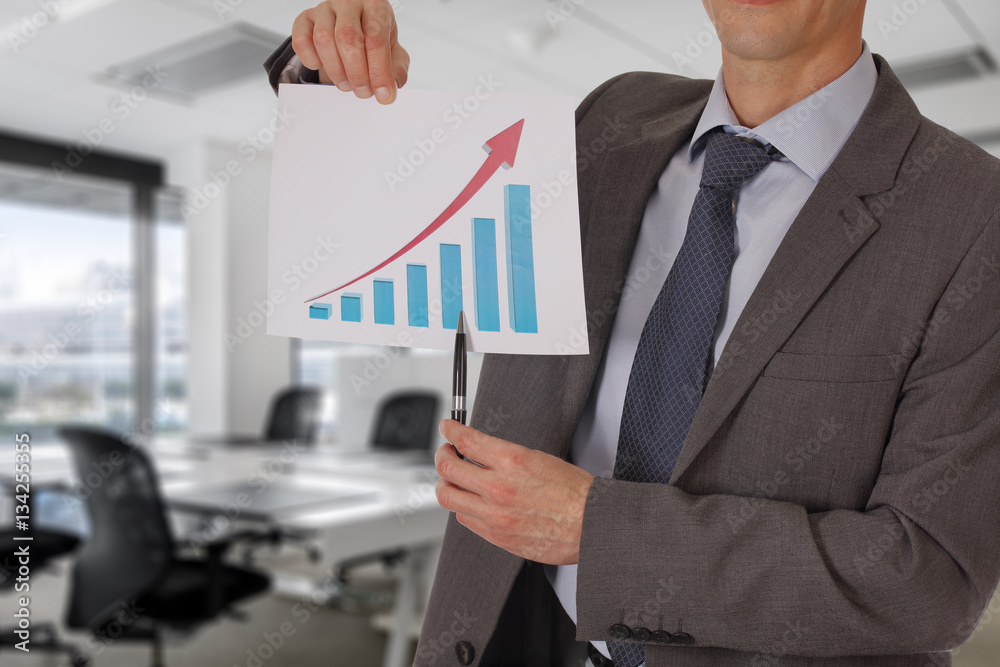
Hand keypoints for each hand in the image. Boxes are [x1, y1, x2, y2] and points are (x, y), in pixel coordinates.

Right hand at [291, 0, 409, 103]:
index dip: (379, 71)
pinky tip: (324, 66)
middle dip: (357, 74)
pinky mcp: (305, 19)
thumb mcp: (393, 52)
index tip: (383, 95)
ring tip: (346, 84)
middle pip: (348, 38)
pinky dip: (311, 60)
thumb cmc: (372, 37)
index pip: (376, 39)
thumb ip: (396, 70)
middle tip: (362, 92)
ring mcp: (325, 9)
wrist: (351, 27)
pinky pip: (301, 41)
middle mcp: (349, 3)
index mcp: (375, 6)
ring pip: (323, 40)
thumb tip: (390, 88)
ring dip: (336, 71)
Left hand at [435, 420, 594, 564]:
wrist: (592, 525)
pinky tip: (469, 502)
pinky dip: (462, 507)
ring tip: (450, 479)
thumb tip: (480, 451)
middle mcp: (499, 488)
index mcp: (512, 461)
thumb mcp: (539, 459)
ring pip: (448, 497)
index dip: (450, 431)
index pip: (466, 440)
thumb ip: (505, 457)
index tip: (446, 429)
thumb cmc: (574, 493)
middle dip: (441, 456)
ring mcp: (495, 514)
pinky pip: (465, 519)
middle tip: (445, 452)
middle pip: (448, 468)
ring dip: (445, 484)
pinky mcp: (497, 536)